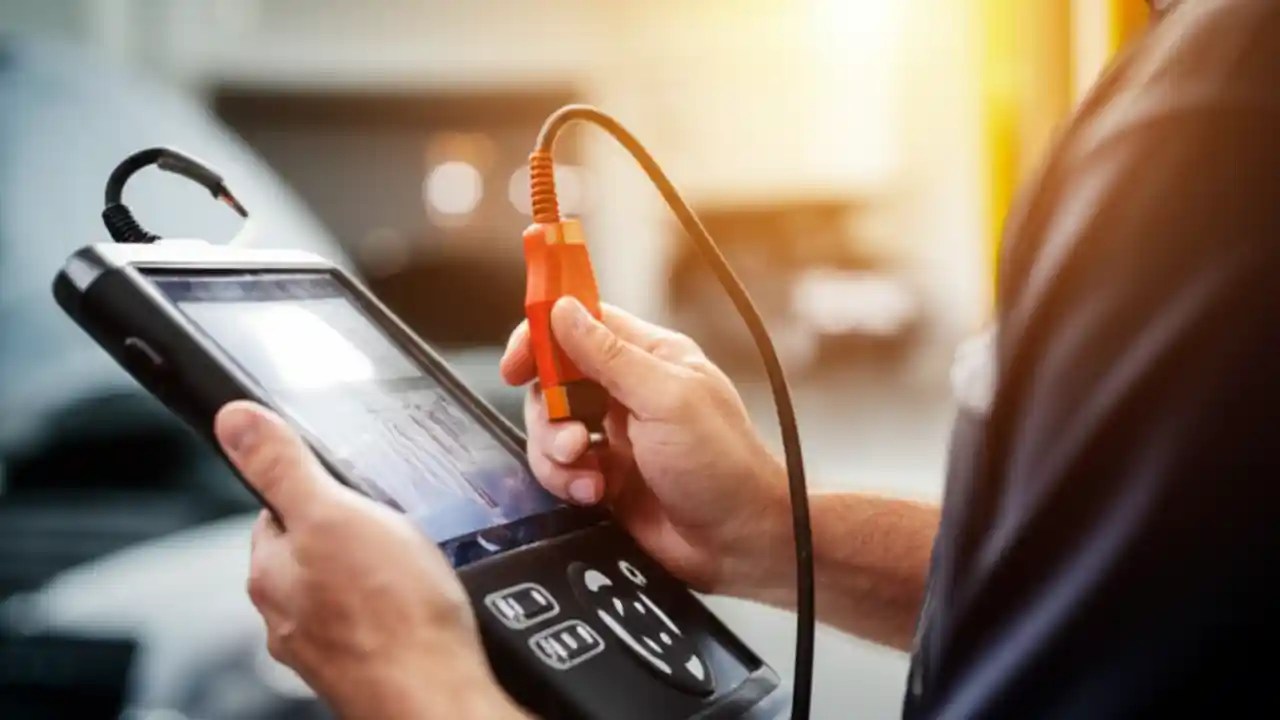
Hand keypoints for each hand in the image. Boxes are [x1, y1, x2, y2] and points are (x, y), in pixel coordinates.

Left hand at [213, 401, 527, 719]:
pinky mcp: (369, 665)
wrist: (438, 697)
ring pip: (346, 590)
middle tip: (391, 523)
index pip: (276, 512)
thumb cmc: (391, 617)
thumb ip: (282, 466)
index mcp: (273, 572)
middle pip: (313, 551)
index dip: (313, 489)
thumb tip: (233, 419)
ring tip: (411, 565)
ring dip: (375, 573)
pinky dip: (396, 609)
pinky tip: (422, 605)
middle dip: (350, 533)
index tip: (343, 485)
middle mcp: (290, 615)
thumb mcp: (334, 513)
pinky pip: (377, 621)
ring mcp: (329, 647)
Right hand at [500, 298, 790, 596]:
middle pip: (553, 380)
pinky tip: (594, 494)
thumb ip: (609, 356)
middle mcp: (628, 392)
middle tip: (572, 438)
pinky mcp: (602, 477)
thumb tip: (562, 309)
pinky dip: (566, 481)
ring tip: (588, 476)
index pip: (582, 324)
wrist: (740, 543)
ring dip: (556, 452)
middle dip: (548, 411)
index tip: (517, 363)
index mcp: (650, 358)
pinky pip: (558, 468)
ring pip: (549, 427)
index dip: (542, 336)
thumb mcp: (666, 400)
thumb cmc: (722, 465)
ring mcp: (614, 436)